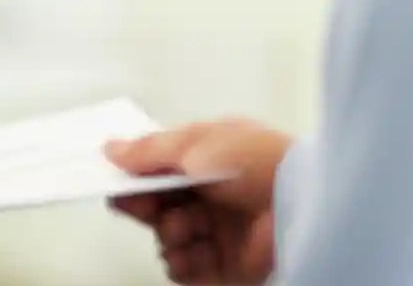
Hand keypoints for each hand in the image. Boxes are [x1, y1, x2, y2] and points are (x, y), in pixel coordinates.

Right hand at [106, 119, 291, 284]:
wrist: (300, 204)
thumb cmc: (259, 162)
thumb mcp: (195, 142)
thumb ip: (149, 150)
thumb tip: (112, 149)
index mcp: (208, 158)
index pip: (158, 169)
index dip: (136, 176)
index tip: (118, 180)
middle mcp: (212, 194)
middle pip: (157, 205)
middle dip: (145, 206)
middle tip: (147, 206)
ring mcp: (218, 231)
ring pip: (166, 238)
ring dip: (169, 234)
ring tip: (188, 227)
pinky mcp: (224, 265)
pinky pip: (183, 269)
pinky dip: (182, 262)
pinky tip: (194, 251)